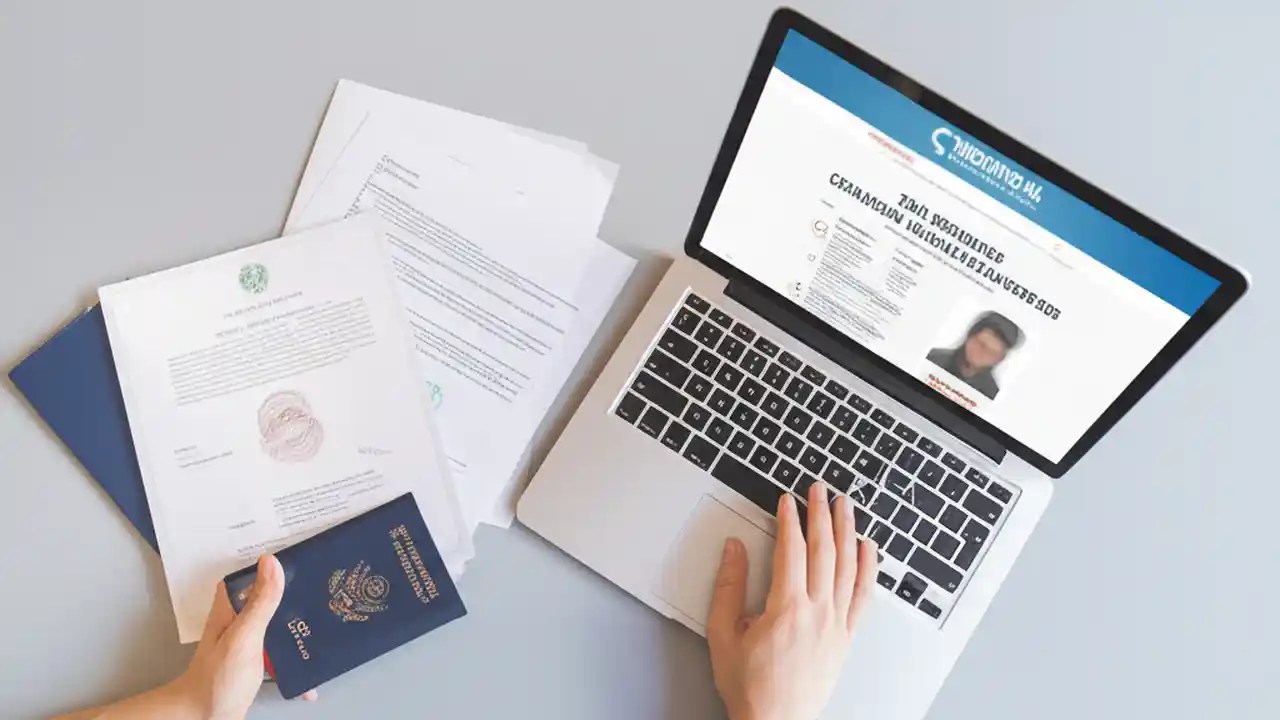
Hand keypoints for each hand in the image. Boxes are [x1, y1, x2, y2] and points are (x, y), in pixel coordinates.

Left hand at [171, 554, 317, 717]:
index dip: (272, 561)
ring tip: (328, 619)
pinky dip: (297, 655)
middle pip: (270, 597)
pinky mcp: (257, 662)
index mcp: (231, 608)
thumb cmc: (217, 679)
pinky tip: (313, 665)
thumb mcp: (243, 637)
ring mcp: (249, 642)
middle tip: (325, 585)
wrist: (203, 718)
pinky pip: (282, 652)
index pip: (251, 573)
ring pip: (278, 623)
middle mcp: (239, 621)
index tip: (301, 551)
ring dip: (299, 624)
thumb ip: (260, 603)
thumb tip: (271, 562)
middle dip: (295, 592)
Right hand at [708, 483, 877, 719]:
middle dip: (821, 514)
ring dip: (847, 531)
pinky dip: (868, 567)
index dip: (789, 520)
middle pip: (823, 550)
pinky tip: (868, 547)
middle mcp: (817, 613)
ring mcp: (836, 624)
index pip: (791, 550)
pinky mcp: (846, 637)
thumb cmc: (750, 686)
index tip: (787, 500)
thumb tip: (734, 550)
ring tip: (845, 506)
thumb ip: (728, 587)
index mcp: (786, 609)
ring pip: (847, 566)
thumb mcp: (723, 634)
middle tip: (819, 490)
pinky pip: (863, 595)